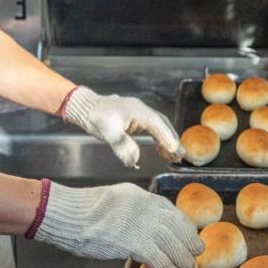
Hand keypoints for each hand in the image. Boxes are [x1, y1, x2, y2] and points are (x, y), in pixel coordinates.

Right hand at [34, 181, 202, 267]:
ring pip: (172, 244)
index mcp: (143, 196)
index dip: (184, 226)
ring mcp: (143, 225)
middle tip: (196, 253)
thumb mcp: (118, 198)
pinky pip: (159, 259)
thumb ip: (134, 207)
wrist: (73, 214)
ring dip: (182, 258)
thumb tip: (145, 219)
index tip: (191, 235)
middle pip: (177, 227)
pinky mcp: (135, 243)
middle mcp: (148, 208)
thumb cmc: (87, 208)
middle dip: (189, 242)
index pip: (172, 212)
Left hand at [62, 86, 183, 167]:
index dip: (167, 137)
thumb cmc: (97, 117)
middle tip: (181, 156)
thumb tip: (134, 160)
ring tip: (174, 156)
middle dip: (172, 140)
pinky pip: (152, 128)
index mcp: (138, 111)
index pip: (157, 124)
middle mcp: (142, 110)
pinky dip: (158, 139)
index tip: (175, 150)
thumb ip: (122, 145)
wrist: (86, 107)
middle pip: (162, 124)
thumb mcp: (108, 132)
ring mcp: (139, 114)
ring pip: (158, 126)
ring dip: (167, 140)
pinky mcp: (135, 119)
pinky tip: (161, 150)